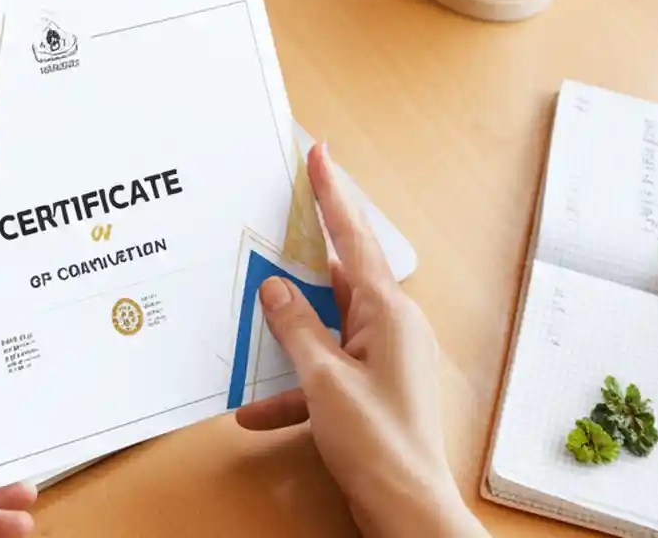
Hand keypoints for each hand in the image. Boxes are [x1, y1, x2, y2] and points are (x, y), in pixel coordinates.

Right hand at [235, 144, 486, 537]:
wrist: (406, 507)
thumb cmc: (378, 442)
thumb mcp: (324, 379)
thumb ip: (295, 328)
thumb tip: (274, 287)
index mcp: (388, 312)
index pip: (353, 238)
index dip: (333, 194)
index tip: (320, 155)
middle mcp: (391, 326)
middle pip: (338, 278)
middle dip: (300, 259)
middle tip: (274, 222)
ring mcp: (384, 357)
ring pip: (325, 327)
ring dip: (287, 338)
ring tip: (251, 327)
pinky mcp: (372, 387)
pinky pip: (325, 370)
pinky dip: (293, 387)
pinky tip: (254, 410)